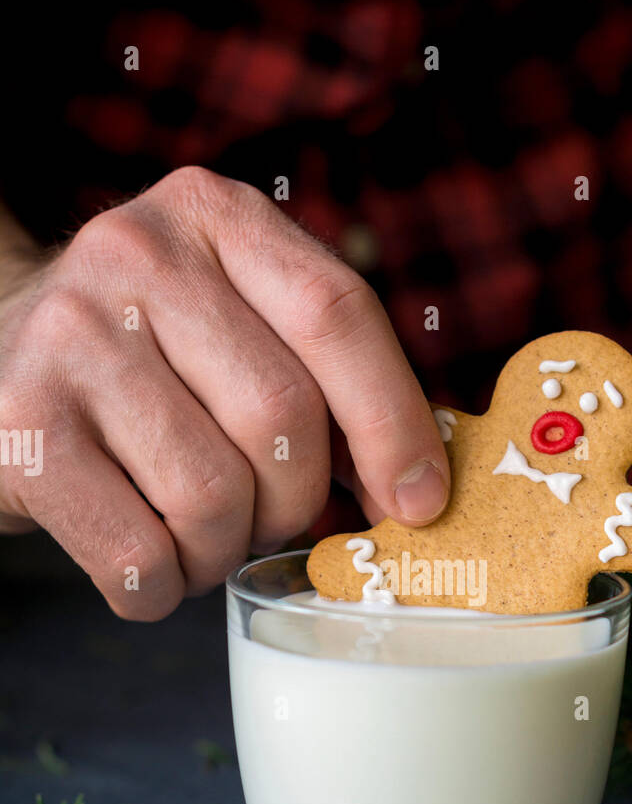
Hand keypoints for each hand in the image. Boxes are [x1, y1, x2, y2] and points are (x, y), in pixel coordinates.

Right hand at [0, 168, 449, 618]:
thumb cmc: (149, 365)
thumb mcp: (235, 326)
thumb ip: (324, 379)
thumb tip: (419, 487)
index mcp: (215, 217)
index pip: (336, 314)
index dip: (394, 422)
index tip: (419, 504)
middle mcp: (137, 255)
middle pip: (282, 419)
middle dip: (293, 505)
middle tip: (265, 520)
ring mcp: (69, 337)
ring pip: (211, 497)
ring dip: (220, 551)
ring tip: (195, 537)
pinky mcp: (21, 426)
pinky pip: (137, 554)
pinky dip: (161, 587)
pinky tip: (148, 561)